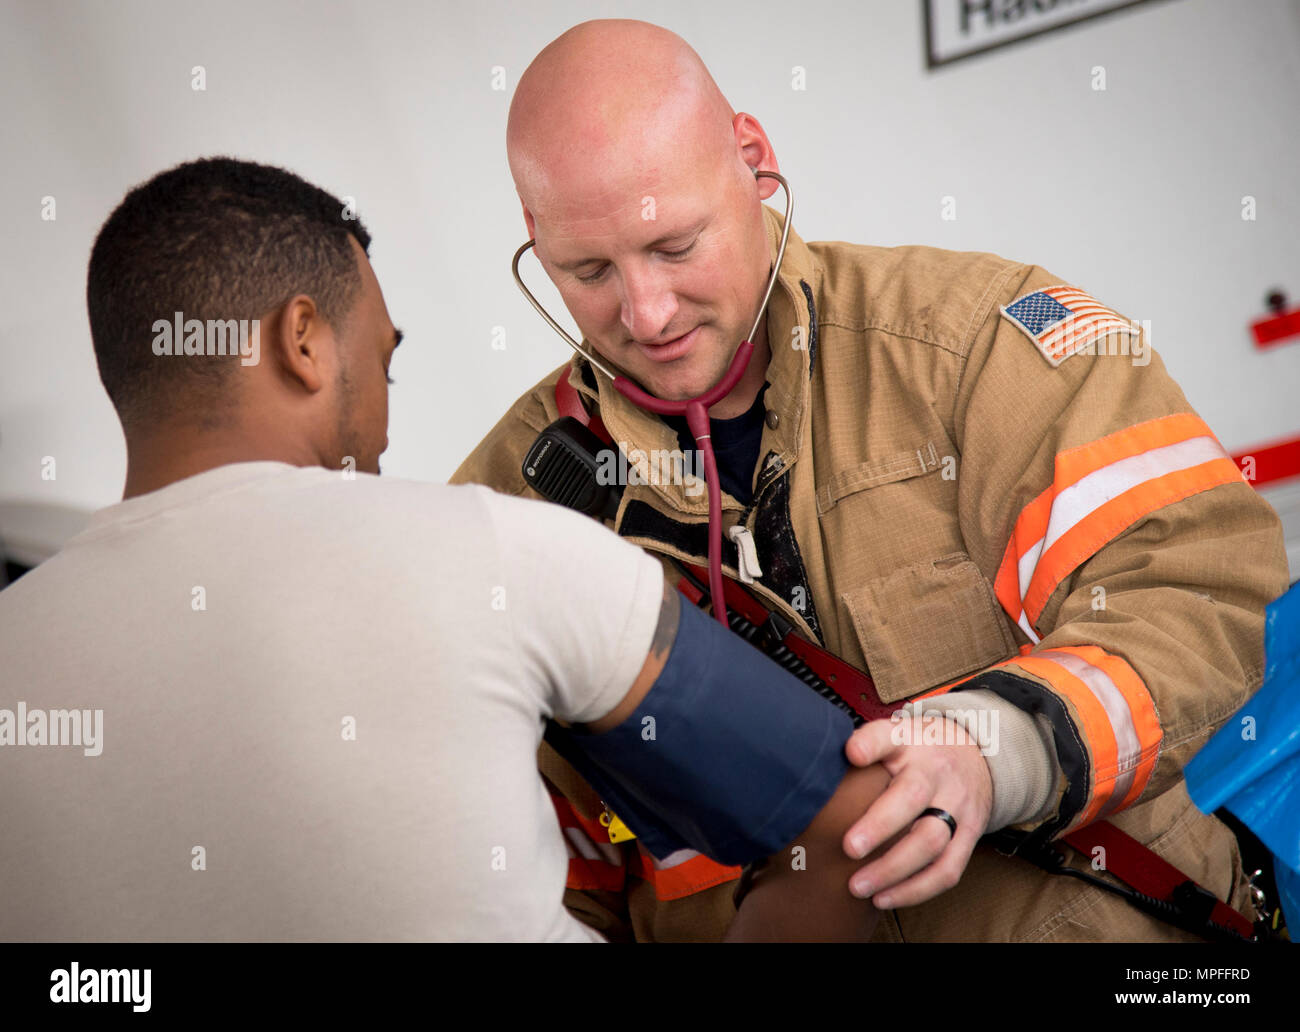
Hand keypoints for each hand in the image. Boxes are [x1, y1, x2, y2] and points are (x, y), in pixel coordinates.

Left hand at [840, 712, 992, 907]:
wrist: (976, 756)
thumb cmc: (917, 751)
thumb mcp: (893, 735)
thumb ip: (863, 746)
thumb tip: (823, 763)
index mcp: (911, 743)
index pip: (890, 736)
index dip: (871, 744)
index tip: (851, 754)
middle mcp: (936, 773)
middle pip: (913, 797)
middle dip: (880, 825)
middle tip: (849, 848)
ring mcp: (956, 805)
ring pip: (931, 841)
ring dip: (893, 869)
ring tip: (858, 886)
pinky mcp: (968, 836)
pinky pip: (947, 869)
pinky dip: (916, 889)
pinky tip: (885, 898)